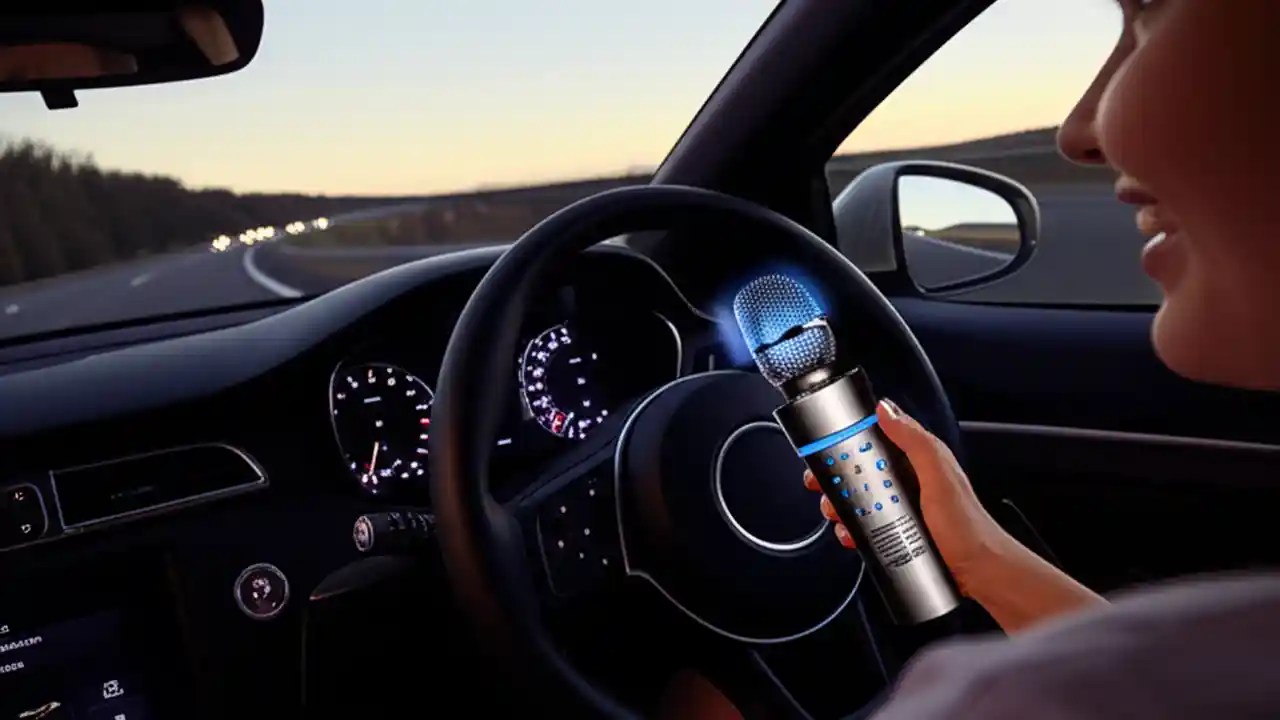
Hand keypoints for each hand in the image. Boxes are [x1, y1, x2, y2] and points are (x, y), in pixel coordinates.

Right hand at [803, 398, 1007, 596]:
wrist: (979, 572)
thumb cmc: (967, 526)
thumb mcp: (939, 476)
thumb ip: (914, 441)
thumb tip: (885, 410)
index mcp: (917, 459)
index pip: (877, 437)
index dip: (848, 439)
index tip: (827, 447)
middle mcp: (907, 480)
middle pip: (859, 470)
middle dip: (836, 477)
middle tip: (823, 486)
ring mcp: (900, 507)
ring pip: (857, 499)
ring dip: (840, 505)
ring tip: (837, 514)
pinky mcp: (894, 532)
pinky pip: (864, 524)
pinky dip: (851, 528)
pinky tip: (850, 535)